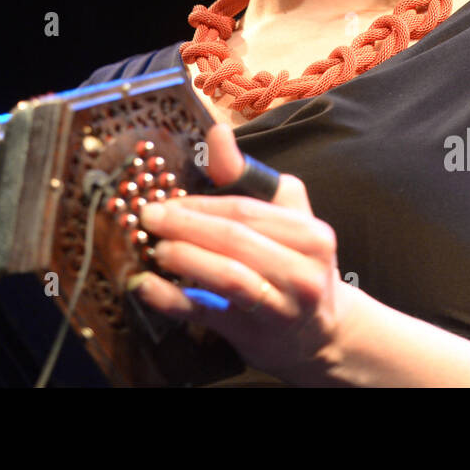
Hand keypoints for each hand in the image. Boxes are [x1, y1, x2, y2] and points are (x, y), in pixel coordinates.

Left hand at [127, 125, 358, 384]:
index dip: (202, 204)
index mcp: (311, 234)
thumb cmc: (297, 266)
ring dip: (185, 258)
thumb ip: (247, 176)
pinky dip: (173, 300)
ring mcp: (282, 307)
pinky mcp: (256, 336)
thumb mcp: (285, 217)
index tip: (166, 199)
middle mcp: (303, 271)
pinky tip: (146, 286)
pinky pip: (208, 314)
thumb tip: (216, 133)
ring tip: (155, 249)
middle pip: (235, 240)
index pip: (246, 211)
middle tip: (148, 217)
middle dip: (186, 226)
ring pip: (228, 276)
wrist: (323, 336)